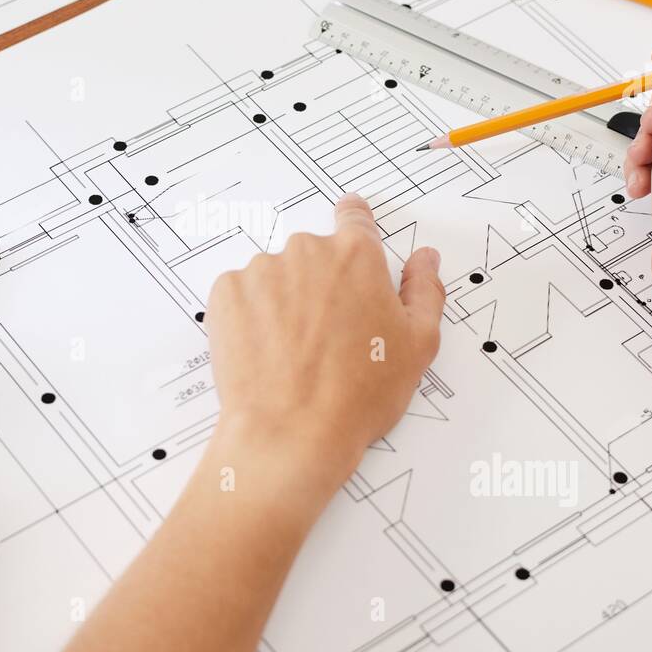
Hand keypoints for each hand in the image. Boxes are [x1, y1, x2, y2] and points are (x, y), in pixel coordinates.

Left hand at [205, 194, 444, 500]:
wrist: (291, 433)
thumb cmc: (357, 395)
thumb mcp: (417, 346)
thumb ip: (424, 291)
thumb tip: (425, 260)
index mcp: (356, 256)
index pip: (355, 218)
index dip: (354, 225)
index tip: (349, 229)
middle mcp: (307, 251)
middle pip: (314, 256)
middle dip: (320, 285)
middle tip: (328, 334)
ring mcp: (261, 270)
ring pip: (276, 277)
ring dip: (284, 301)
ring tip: (294, 352)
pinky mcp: (226, 294)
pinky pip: (242, 295)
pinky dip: (251, 317)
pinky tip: (267, 351)